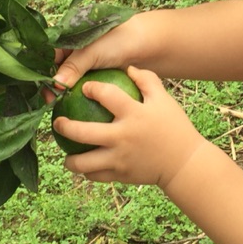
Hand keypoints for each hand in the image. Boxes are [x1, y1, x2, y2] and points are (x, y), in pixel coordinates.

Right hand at [47, 14, 149, 101]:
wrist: (148, 45)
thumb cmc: (118, 41)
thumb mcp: (92, 52)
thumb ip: (73, 67)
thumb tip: (57, 85)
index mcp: (70, 39)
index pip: (50, 55)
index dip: (44, 71)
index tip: (45, 88)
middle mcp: (76, 51)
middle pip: (57, 70)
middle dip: (52, 85)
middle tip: (51, 101)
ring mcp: (87, 65)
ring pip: (70, 81)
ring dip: (64, 93)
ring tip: (60, 107)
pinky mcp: (98, 77)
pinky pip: (85, 88)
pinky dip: (80, 98)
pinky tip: (76, 111)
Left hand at [53, 66, 207, 186]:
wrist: (184, 163)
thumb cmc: (173, 127)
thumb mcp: (164, 99)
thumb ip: (146, 80)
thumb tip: (128, 68)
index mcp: (133, 114)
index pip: (105, 94)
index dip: (90, 88)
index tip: (84, 88)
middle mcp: (122, 137)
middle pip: (82, 132)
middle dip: (63, 126)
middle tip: (58, 122)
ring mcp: (119, 159)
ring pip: (83, 163)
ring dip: (70, 159)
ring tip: (66, 153)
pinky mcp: (120, 175)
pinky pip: (95, 175)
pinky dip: (87, 171)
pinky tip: (84, 166)